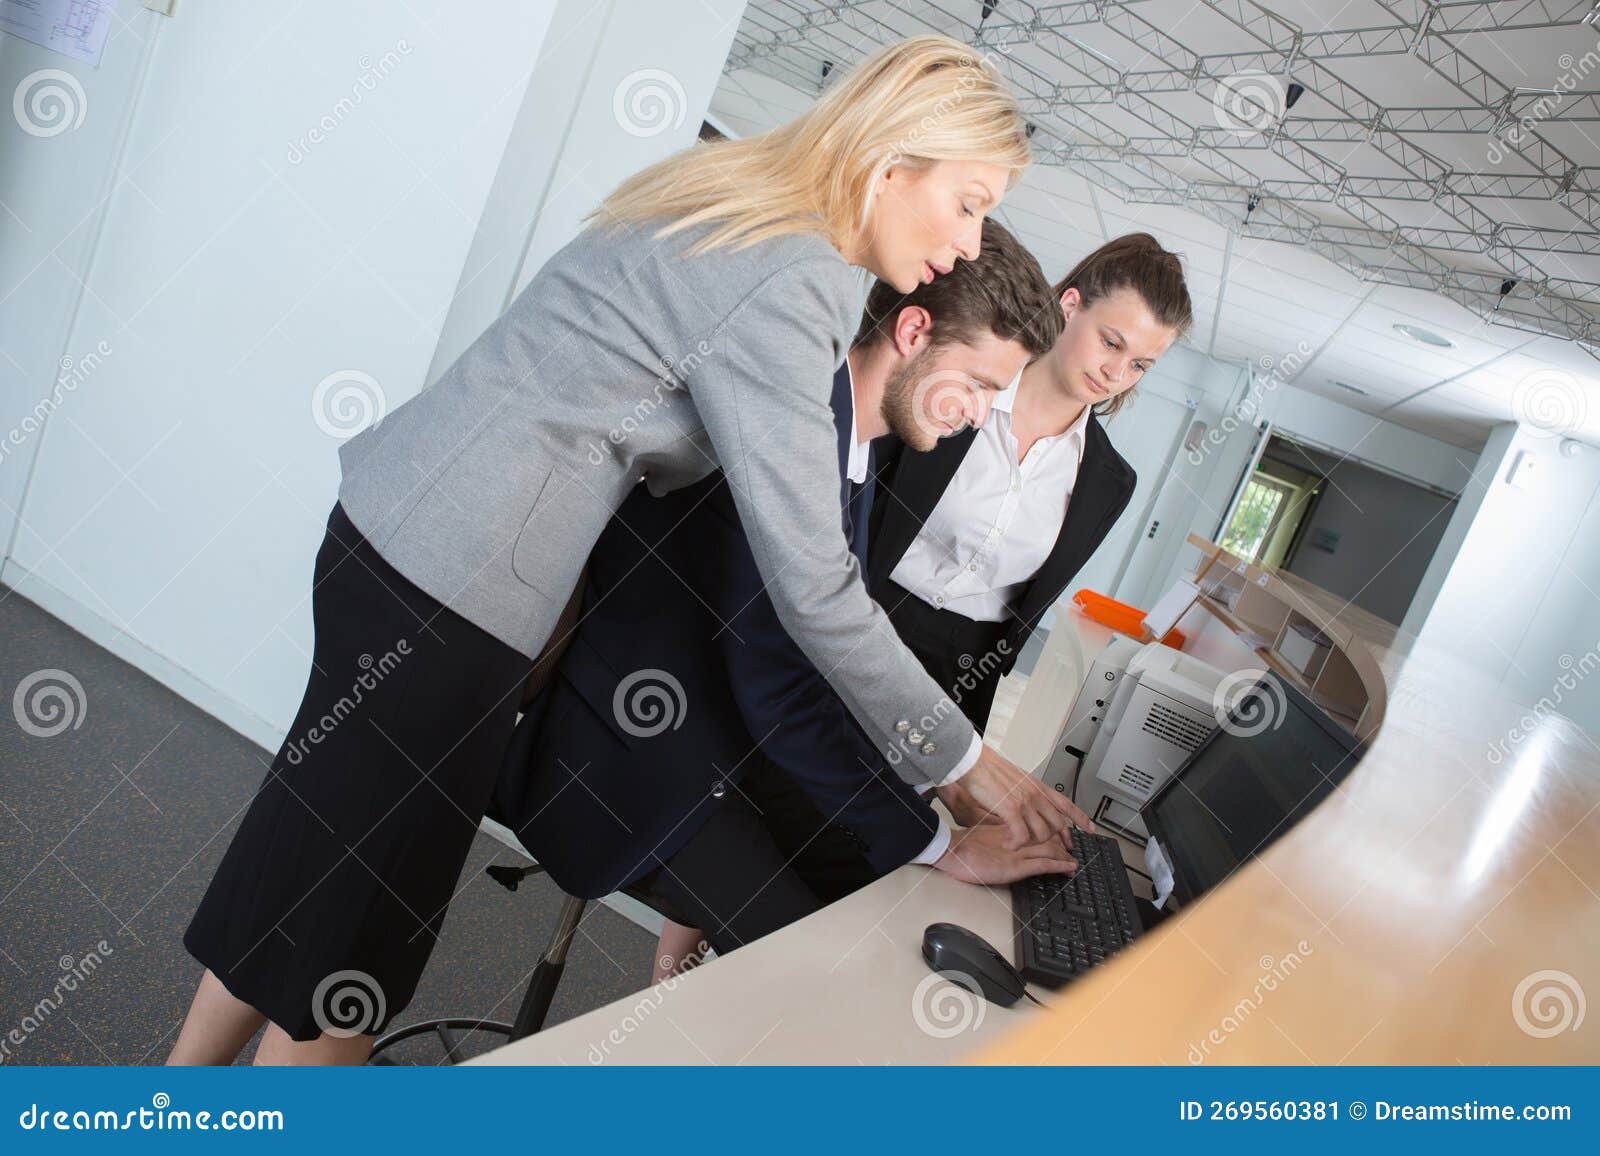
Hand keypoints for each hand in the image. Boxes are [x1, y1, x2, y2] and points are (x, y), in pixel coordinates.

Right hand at [932, 824, 1076, 885]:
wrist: (950, 849)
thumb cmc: (960, 842)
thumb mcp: (982, 830)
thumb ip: (996, 830)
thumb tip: (1003, 832)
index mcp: (1009, 826)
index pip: (1037, 825)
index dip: (1051, 830)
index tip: (1060, 835)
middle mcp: (1017, 836)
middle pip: (1048, 836)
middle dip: (1062, 843)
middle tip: (1071, 850)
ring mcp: (1018, 851)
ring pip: (1050, 849)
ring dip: (1065, 856)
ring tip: (1074, 862)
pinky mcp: (1015, 865)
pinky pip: (1043, 864)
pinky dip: (1059, 866)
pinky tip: (1068, 868)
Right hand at [945, 743, 1094, 848]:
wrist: (974, 762)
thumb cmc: (988, 768)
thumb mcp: (1016, 778)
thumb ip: (1026, 791)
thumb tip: (1029, 801)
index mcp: (1038, 786)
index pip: (1067, 804)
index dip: (1081, 818)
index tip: (1091, 829)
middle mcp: (1036, 794)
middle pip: (1057, 824)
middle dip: (1053, 839)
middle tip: (1046, 847)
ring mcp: (1025, 802)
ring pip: (1042, 833)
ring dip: (1032, 843)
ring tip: (1019, 843)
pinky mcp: (1012, 810)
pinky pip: (1023, 835)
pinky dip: (1017, 843)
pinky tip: (1009, 843)